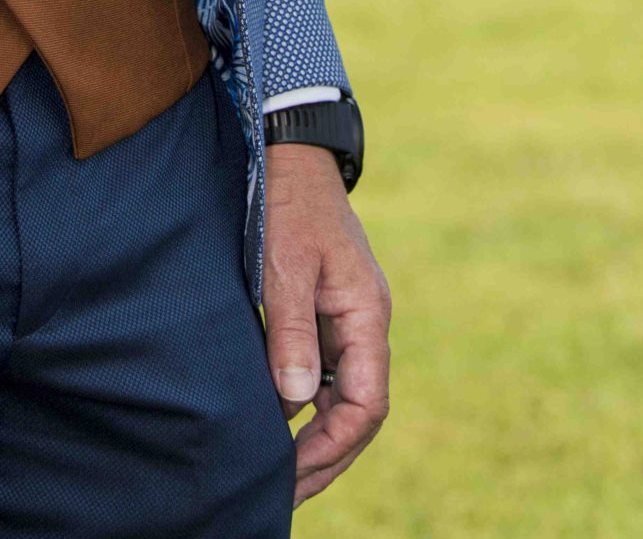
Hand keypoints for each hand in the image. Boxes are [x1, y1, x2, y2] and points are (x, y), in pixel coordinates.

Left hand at [262, 143, 390, 506]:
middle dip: (325, 456)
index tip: (294, 473)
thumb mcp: (285, 263)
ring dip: (315, 435)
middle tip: (283, 491)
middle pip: (358, 410)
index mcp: (367, 315)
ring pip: (342, 394)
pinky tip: (274, 419)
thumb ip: (291, 329)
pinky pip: (324, 370)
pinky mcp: (325, 308)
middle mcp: (365, 323)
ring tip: (277, 470)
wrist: (290, 152)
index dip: (334, 446)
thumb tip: (297, 401)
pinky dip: (304, 402)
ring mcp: (347, 317)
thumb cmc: (288, 202)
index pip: (367, 404)